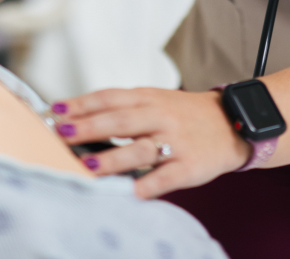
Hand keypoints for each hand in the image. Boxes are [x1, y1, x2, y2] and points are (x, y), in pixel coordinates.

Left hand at [51, 87, 250, 198]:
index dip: (82, 104)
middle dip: (90, 127)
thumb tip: (77, 120)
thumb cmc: (184, 114)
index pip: (110, 98)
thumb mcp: (155, 101)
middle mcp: (160, 117)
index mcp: (149, 99)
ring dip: (114, 157)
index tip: (56, 111)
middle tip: (63, 135)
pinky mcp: (191, 165)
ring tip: (89, 166)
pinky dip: (150, 184)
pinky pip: (168, 176)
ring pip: (141, 149)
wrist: (233, 121)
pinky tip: (132, 192)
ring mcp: (176, 141)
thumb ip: (122, 109)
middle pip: (121, 121)